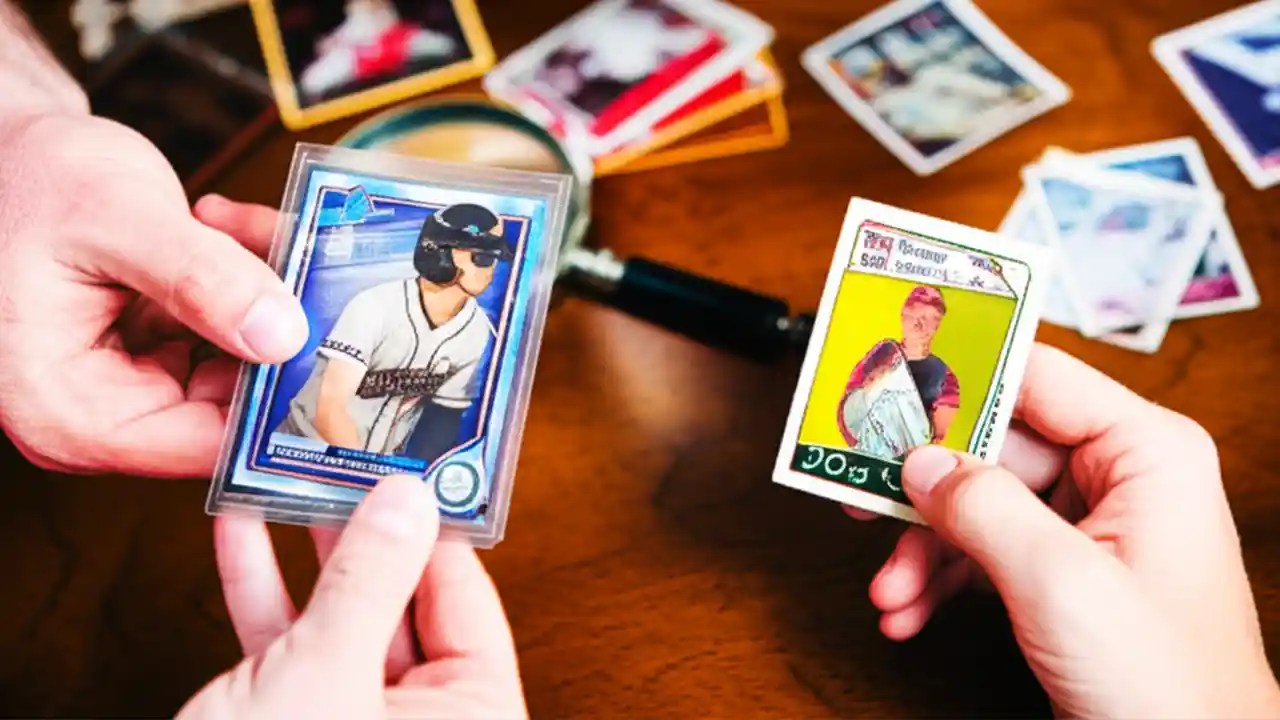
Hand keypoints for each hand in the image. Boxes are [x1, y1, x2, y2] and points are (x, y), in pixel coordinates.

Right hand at [0, 112, 306, 476]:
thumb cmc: (29, 179)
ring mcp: (129, 385)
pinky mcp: (153, 355)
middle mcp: (98, 414)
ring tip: (256, 232)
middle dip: (277, 336)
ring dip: (263, 299)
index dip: (278, 408)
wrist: (8, 150)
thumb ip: (201, 279)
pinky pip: (227, 336)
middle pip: (232, 409)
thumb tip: (282, 337)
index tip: (338, 358)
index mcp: (67, 411)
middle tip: (311, 270)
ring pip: (240, 366)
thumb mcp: (118, 217)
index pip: (202, 446)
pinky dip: (243, 286)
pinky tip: (232, 233)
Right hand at [179, 476, 525, 718]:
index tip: (414, 462)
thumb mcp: (327, 678)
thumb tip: (408, 500)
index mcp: (472, 717)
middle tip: (348, 459)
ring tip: (293, 478)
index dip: (436, 525)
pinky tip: (242, 532)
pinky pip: (290, 646)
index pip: (467, 598)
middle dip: (366, 529)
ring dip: (307, 551)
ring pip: (343, 618)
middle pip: (404, 601)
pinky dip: (263, 592)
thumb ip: (369, 584)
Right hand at [853, 345, 1279, 716]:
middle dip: (925, 492)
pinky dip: (942, 579)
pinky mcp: (1065, 570)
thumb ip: (985, 509)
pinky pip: (986, 549)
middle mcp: (1118, 475)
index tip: (888, 383)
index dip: (959, 378)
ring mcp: (1090, 525)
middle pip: (993, 447)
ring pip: (979, 503)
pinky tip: (910, 610)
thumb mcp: (1062, 584)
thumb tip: (921, 462)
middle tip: (862, 500)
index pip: (1036, 378)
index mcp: (1144, 451)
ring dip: (924, 548)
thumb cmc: (1169, 686)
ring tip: (890, 590)